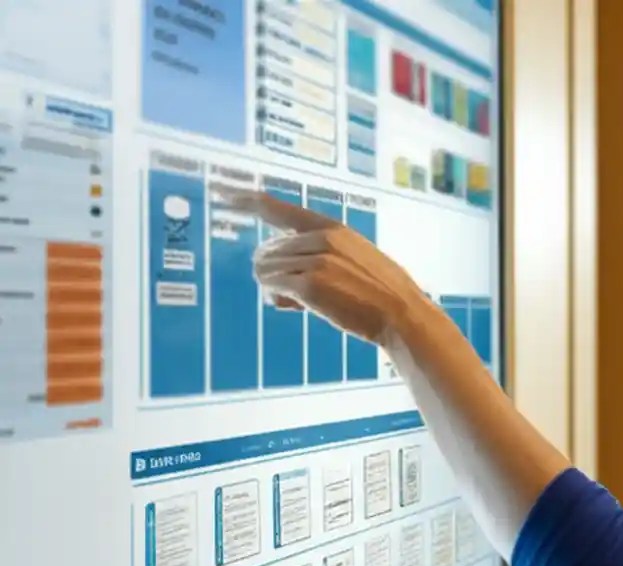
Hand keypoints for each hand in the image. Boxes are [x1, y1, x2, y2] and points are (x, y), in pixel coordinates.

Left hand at [231, 191, 424, 344]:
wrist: (400, 314)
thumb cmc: (380, 292)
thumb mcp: (353, 258)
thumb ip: (318, 255)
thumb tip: (276, 274)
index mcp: (331, 228)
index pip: (279, 209)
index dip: (246, 200)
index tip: (220, 192)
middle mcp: (320, 239)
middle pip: (266, 250)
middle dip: (272, 272)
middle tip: (296, 293)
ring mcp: (315, 261)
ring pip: (264, 270)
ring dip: (274, 288)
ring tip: (301, 302)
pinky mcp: (309, 285)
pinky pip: (271, 288)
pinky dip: (277, 299)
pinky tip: (296, 307)